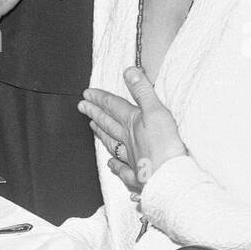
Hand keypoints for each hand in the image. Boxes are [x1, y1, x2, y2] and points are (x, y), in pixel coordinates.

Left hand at [78, 67, 186, 194]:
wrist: (168, 177)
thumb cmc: (165, 147)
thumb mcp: (156, 111)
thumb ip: (142, 91)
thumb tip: (129, 72)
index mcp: (133, 123)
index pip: (114, 107)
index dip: (100, 98)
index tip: (87, 94)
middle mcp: (128, 140)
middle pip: (108, 124)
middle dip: (95, 113)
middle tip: (82, 107)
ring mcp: (131, 159)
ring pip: (113, 144)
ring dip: (102, 134)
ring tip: (93, 128)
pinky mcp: (138, 176)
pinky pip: (123, 170)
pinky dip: (115, 166)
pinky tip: (110, 164)